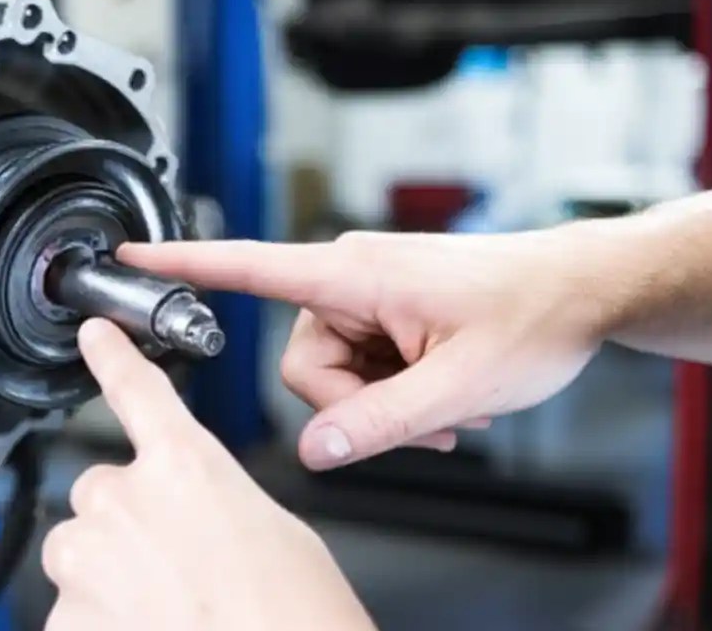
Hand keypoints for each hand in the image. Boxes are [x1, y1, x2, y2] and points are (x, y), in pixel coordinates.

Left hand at [42, 319, 374, 630]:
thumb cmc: (295, 618)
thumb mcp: (275, 532)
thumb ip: (211, 501)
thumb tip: (193, 514)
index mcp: (184, 466)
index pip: (137, 391)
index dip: (112, 357)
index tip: (94, 336)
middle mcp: (123, 501)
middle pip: (101, 493)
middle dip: (127, 524)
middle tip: (179, 567)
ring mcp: (87, 561)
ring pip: (81, 555)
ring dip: (109, 578)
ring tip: (170, 611)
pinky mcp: (65, 620)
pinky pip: (73, 613)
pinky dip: (100, 625)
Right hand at [120, 230, 608, 470]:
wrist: (581, 293)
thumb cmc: (533, 314)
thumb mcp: (457, 384)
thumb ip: (377, 423)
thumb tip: (313, 451)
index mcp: (352, 275)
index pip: (247, 266)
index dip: (181, 265)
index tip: (130, 260)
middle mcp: (350, 280)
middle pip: (304, 367)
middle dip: (357, 407)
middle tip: (423, 417)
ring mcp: (368, 297)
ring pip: (335, 375)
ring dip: (386, 404)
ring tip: (448, 402)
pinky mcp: (386, 313)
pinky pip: (363, 369)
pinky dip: (399, 392)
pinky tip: (444, 393)